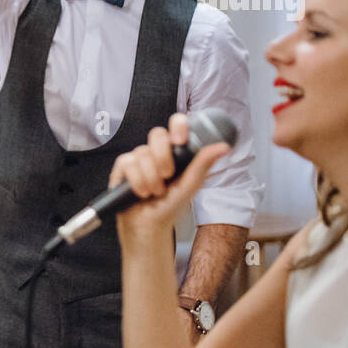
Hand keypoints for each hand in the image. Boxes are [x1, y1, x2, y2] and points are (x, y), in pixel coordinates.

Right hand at [109, 113, 230, 242]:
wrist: (150, 224)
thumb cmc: (171, 204)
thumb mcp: (191, 184)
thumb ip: (203, 163)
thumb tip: (224, 146)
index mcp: (175, 150)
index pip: (177, 124)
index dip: (178, 125)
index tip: (180, 140)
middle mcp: (156, 150)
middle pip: (156, 134)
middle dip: (162, 157)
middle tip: (167, 176)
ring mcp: (138, 157)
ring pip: (142, 153)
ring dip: (151, 178)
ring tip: (154, 192)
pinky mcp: (122, 167)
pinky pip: (128, 163)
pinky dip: (137, 181)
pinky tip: (140, 192)